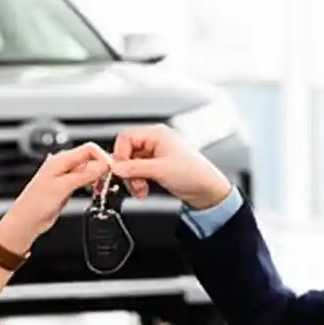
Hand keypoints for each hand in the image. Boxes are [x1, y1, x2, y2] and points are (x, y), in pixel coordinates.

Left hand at [0, 142, 111, 253]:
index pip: (89, 149)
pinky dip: (92, 184)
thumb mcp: (63, 187)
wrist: (26, 221)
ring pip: (89, 169)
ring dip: (98, 177)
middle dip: (102, 168)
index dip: (103, 157)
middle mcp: (63, 165)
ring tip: (101, 188)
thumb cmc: (36, 204)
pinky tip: (95, 191)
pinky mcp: (67, 186)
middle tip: (108, 181)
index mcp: (60, 160)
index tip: (112, 170)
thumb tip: (102, 165)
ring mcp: (65, 176)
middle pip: (90, 158)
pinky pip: (84, 180)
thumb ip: (83, 175)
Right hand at [110, 125, 232, 209]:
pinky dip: (138, 182)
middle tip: (132, 183)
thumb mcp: (160, 170)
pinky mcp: (156, 166)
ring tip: (140, 190)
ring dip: (133, 179)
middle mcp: (155, 141)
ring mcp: (156, 154)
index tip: (120, 170)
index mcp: (157, 134)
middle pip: (127, 152)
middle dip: (127, 170)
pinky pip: (138, 171)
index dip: (120, 154)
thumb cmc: (194, 174)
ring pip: (131, 164)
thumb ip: (135, 168)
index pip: (126, 138)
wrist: (208, 190)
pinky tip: (143, 190)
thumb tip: (116, 167)